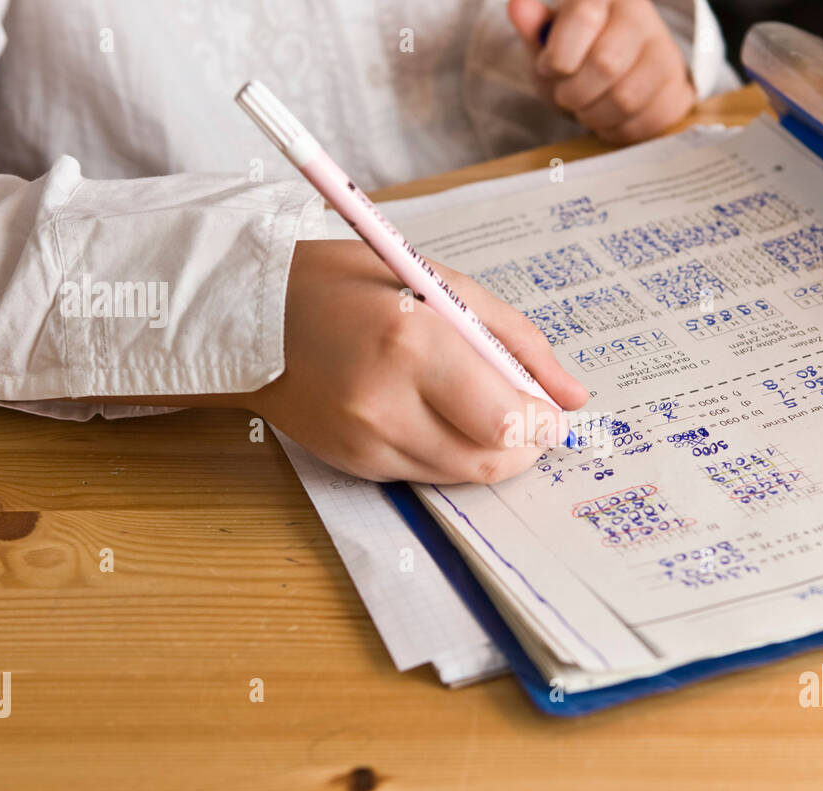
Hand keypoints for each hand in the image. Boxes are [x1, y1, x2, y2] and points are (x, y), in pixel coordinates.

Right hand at [250, 239, 587, 482]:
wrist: (250, 310)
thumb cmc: (350, 283)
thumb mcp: (443, 283)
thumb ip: (517, 340)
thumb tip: (573, 396)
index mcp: (414, 343)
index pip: (506, 420)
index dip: (542, 425)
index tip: (549, 410)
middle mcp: (386, 402)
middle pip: (490, 460)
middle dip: (523, 446)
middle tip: (526, 415)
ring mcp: (364, 439)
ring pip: (460, 475)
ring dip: (486, 451)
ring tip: (478, 407)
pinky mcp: (351, 461)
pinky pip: (422, 474)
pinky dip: (445, 453)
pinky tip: (433, 414)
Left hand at [508, 0, 695, 144]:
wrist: (622, 71)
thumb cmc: (576, 54)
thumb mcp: (548, 39)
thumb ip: (533, 27)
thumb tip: (518, 6)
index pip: (583, 18)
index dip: (559, 56)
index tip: (553, 67)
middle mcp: (642, 18)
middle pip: (605, 64)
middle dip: (575, 92)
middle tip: (568, 94)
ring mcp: (666, 54)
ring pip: (626, 98)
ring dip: (595, 115)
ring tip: (588, 106)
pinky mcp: (679, 90)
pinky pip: (645, 123)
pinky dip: (618, 130)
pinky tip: (610, 117)